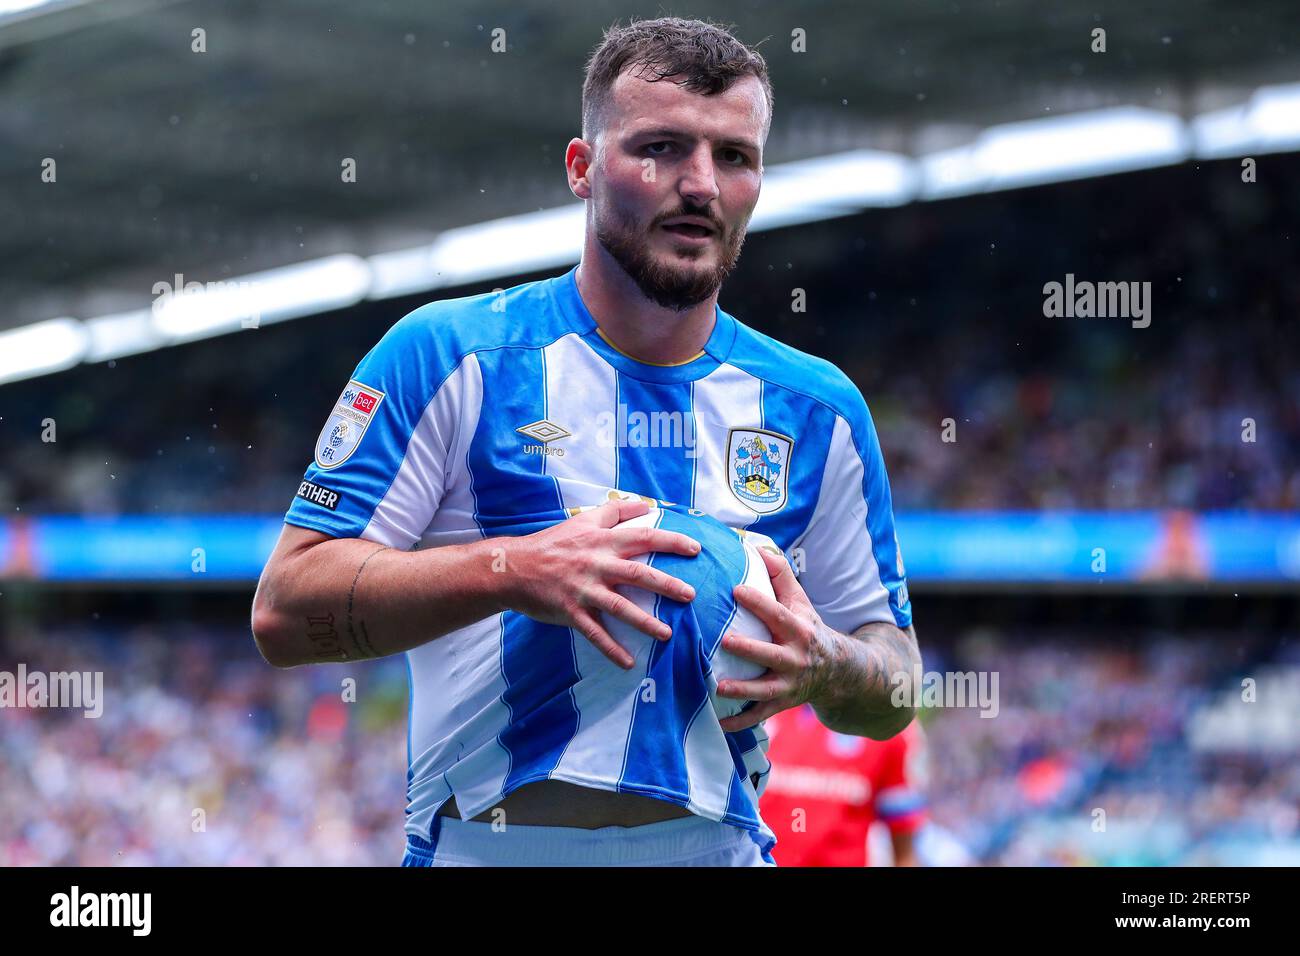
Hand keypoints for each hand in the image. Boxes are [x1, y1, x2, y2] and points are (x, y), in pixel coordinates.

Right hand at [503, 498, 699, 668]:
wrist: (513, 567)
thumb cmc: (552, 543)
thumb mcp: (583, 520)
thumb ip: (615, 511)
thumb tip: (645, 505)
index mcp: (602, 542)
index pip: (643, 537)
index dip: (670, 542)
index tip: (695, 549)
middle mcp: (596, 564)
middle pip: (637, 574)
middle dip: (666, 584)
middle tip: (690, 595)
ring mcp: (583, 590)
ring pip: (620, 607)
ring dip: (645, 622)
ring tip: (667, 634)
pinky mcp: (570, 612)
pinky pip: (594, 633)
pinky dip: (611, 649)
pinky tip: (629, 662)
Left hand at [715, 546, 834, 731]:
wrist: (838, 672)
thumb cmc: (807, 629)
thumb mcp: (800, 603)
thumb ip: (780, 576)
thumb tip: (756, 547)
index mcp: (798, 631)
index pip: (778, 615)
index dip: (759, 602)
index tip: (735, 589)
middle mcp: (795, 660)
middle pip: (771, 656)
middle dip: (749, 650)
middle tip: (725, 641)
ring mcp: (788, 686)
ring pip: (764, 692)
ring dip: (742, 691)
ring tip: (717, 686)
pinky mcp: (780, 705)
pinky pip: (758, 716)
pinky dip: (738, 722)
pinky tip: (716, 722)